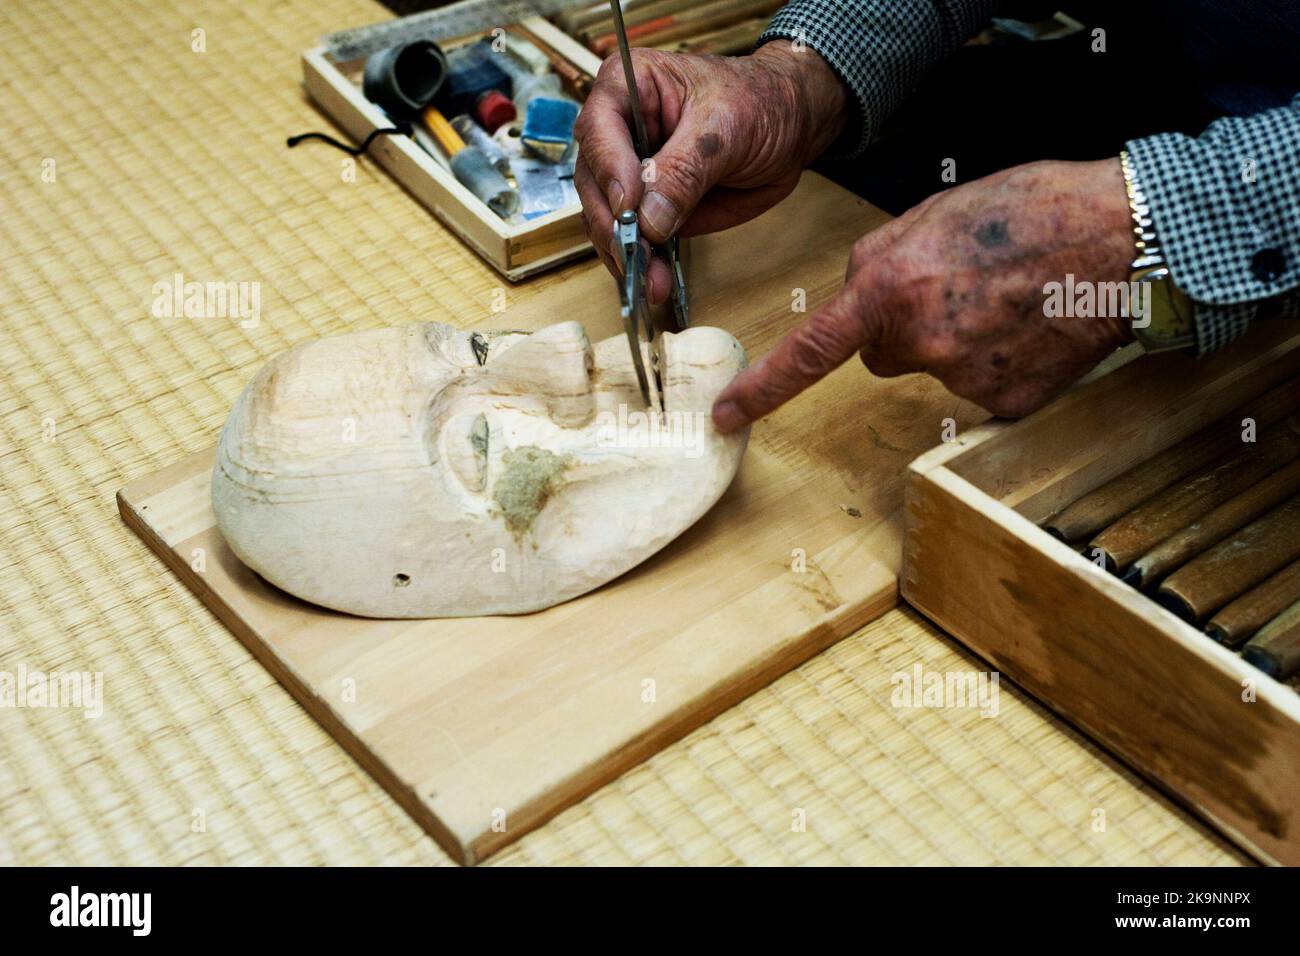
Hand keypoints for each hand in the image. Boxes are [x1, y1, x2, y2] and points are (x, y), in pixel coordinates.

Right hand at [573, 40, 845, 302]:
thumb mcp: (726, 128)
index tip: (629, 207)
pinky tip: (653, 283)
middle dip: (613, 224)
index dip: (609, 170)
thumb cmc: (761, 104)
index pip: (598, 129)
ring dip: (624, 253)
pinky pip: (633, 239)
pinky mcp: (648, 208)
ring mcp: (630, 173)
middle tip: (636, 255)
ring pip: (606, 217)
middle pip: (593, 181)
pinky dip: (640, 264)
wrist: (791, 127)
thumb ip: (685, 170)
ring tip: (651, 282)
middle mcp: (619, 130)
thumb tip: (649, 218)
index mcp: (629, 87)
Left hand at [712, 159, 1137, 428]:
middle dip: (903, 327)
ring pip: (934, 366)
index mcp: (891, 288)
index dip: (765, 386)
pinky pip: (978, 385)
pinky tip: (1028, 326)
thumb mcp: (932, 212)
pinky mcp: (1005, 403)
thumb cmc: (1032, 209)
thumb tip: (860, 297)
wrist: (1126, 238)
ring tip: (1005, 295)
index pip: (811, 350)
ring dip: (955, 339)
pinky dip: (996, 361)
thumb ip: (880, 260)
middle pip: (882, 354)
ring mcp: (964, 379)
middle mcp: (920, 342)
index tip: (728, 416)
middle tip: (957, 285)